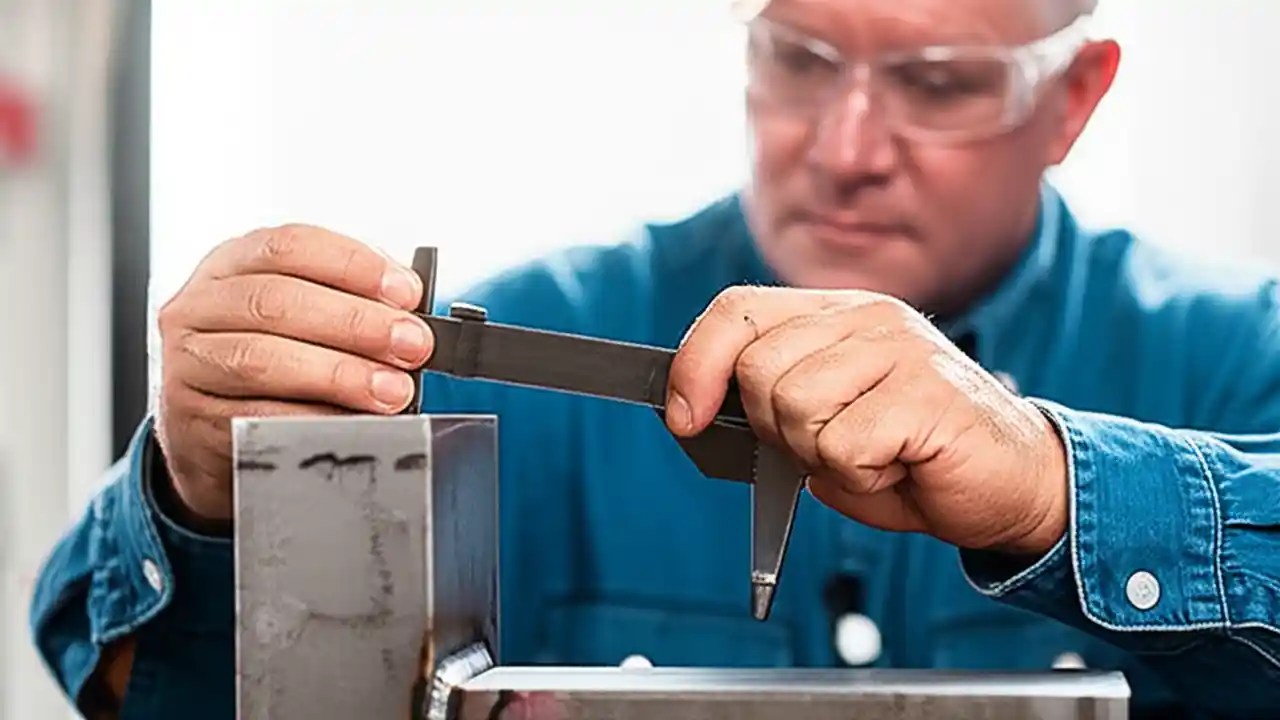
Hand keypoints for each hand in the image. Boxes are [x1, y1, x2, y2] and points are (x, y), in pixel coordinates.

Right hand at [155, 225, 433, 522]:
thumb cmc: (268, 359)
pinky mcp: (193, 421)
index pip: (289, 245)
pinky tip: (354, 423)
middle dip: (357, 324)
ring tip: (393, 390)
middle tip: (412, 345)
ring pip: (262, 360)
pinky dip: (314, 420)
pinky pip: (257, 419)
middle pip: (278, 302)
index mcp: (230, 265)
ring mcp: (188, 365)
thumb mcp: (295, 313)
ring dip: (340, 375)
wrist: (208, 430)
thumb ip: (346, 298)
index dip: (352, 264)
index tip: (406, 292)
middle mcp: (199, 307)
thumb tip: (406, 310)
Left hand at [665, 287, 1067, 555]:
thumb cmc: (912, 457)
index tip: (683, 417)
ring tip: (873, 453)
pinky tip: (900, 465)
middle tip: (833, 445)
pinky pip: (844, 447)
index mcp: (837, 314)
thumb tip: (697, 408)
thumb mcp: (824, 424)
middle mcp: (867, 317)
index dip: (695, 363)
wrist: (1013, 486)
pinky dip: (862, 476)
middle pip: (758, 369)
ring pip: (796, 409)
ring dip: (822, 456)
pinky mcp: (927, 393)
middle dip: (777, 431)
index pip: (736, 310)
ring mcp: (900, 348)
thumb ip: (770, 405)